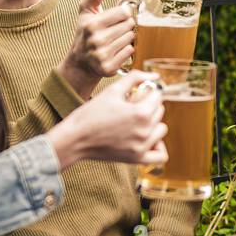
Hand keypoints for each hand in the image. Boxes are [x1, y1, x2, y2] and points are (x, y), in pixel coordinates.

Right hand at [45, 70, 167, 168]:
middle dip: (148, 105)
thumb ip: (135, 78)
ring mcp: (142, 147)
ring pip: (161, 129)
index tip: (133, 94)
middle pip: (159, 111)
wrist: (75, 139)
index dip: (145, 91)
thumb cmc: (91, 114)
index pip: (157, 95)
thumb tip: (155, 76)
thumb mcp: (112, 90)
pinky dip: (157, 145)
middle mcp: (145, 131)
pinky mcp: (137, 159)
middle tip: (130, 106)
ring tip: (135, 121)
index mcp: (141, 113)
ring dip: (153, 122)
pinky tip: (147, 138)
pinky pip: (160, 155)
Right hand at [57, 0, 135, 98]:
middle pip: (129, 26)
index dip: (123, 13)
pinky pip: (130, 52)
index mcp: (91, 24)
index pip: (124, 12)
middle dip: (125, 26)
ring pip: (130, 39)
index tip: (117, 17)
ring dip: (126, 38)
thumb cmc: (86, 31)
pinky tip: (116, 50)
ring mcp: (102, 55)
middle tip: (115, 30)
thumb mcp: (86, 9)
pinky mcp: (109, 68)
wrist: (80, 62)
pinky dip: (126, 50)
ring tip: (115, 40)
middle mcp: (96, 40)